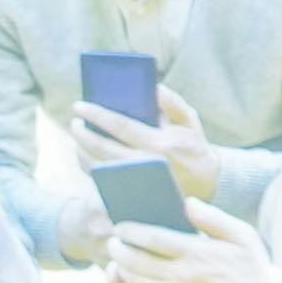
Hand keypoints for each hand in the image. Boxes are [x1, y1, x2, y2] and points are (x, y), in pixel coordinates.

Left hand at [70, 80, 235, 205]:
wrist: (207, 184)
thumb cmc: (194, 146)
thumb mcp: (190, 122)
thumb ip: (173, 103)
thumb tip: (154, 87)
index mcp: (161, 143)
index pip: (120, 126)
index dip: (96, 115)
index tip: (78, 105)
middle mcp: (146, 165)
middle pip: (101, 148)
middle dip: (82, 133)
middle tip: (75, 122)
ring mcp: (136, 183)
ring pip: (96, 167)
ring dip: (81, 151)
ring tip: (79, 136)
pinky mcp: (130, 195)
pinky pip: (100, 182)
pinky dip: (88, 167)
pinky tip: (85, 154)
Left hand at [106, 193, 274, 282]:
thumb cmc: (250, 266)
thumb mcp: (243, 236)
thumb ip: (214, 218)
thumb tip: (187, 202)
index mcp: (199, 253)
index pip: (154, 238)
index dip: (131, 231)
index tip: (120, 226)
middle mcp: (184, 275)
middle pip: (137, 261)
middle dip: (118, 250)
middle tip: (113, 241)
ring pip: (136, 281)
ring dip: (121, 268)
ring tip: (119, 257)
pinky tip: (131, 276)